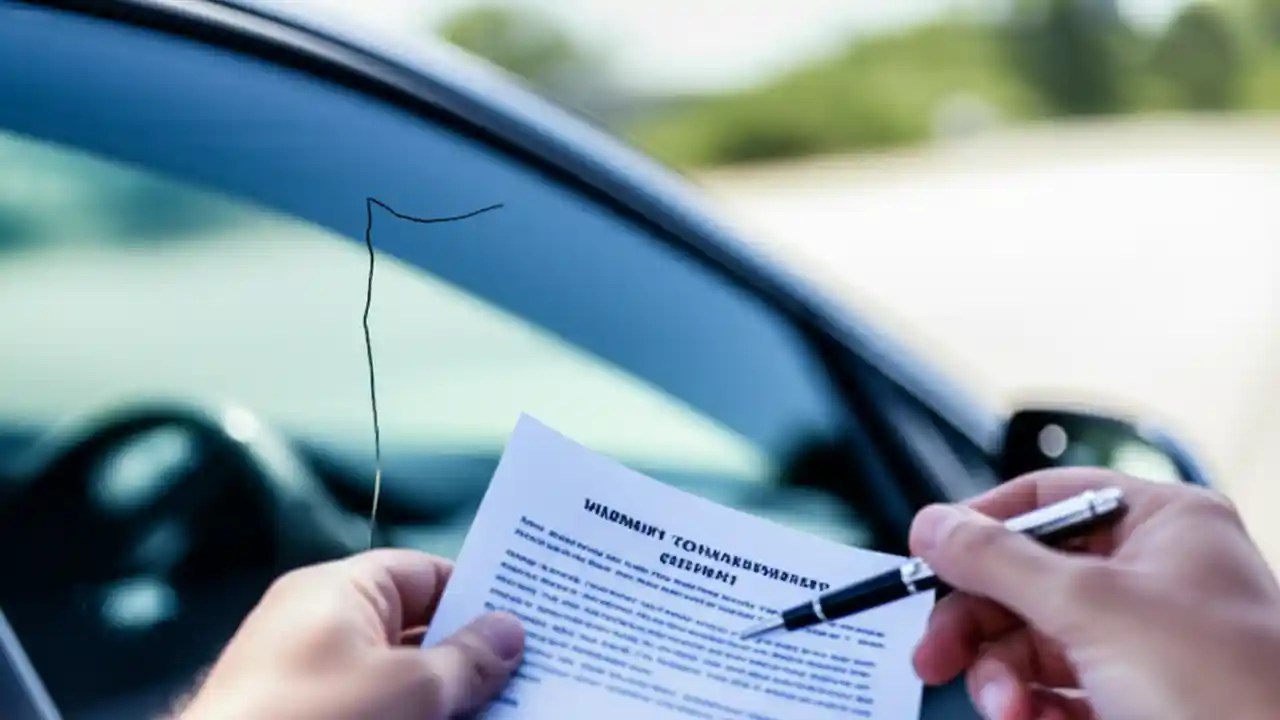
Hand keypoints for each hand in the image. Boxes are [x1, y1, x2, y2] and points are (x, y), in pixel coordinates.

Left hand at [179, 549, 523, 719]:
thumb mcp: (411, 690)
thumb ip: (467, 661)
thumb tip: (508, 634)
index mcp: (335, 592)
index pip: (423, 574)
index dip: (477, 596)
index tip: (524, 622)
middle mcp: (317, 629)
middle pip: (415, 632)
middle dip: (468, 657)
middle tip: (524, 675)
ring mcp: (307, 681)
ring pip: (397, 680)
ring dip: (443, 696)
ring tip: (499, 709)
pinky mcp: (303, 717)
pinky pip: (374, 708)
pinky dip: (411, 716)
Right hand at [910, 470, 1279, 719]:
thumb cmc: (1229, 689)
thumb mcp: (1090, 607)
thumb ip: (998, 560)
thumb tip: (933, 525)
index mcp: (1160, 525)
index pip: (1046, 499)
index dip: (982, 526)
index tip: (929, 558)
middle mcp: (1153, 575)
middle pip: (1026, 578)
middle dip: (980, 624)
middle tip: (936, 655)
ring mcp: (1146, 641)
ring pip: (1035, 641)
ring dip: (1003, 677)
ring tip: (1005, 707)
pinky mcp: (1138, 699)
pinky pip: (1059, 690)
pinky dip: (1033, 708)